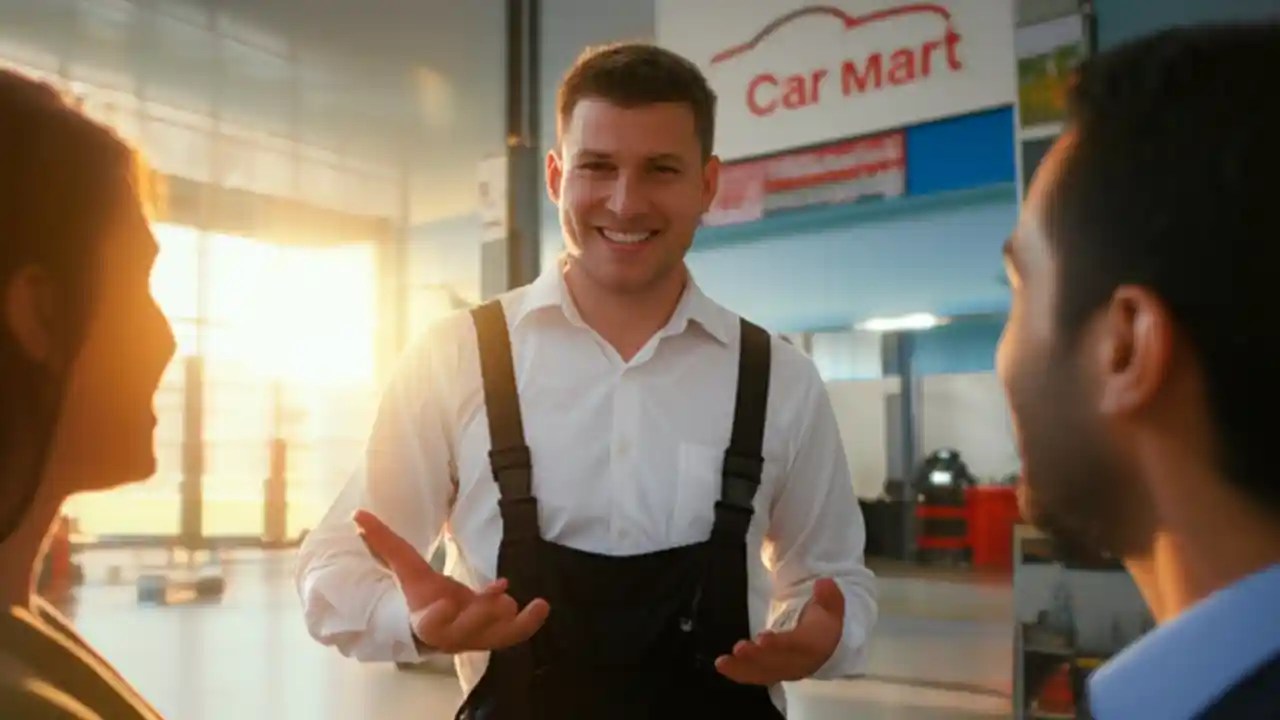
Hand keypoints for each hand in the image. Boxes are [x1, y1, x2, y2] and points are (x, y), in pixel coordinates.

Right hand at [353, 509, 549, 652]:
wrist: (437, 624)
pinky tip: (542, 604)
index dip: (439, 616)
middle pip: (468, 632)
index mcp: (426, 620)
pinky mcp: (495, 634)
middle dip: (483, 616)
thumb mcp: (406, 569)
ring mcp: (477, 637)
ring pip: (497, 638)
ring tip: (535, 605)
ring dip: (516, 624)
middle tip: (502, 599)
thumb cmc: (420, 595)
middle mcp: (453, 634)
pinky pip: (515, 635)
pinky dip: (530, 622)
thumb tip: (358, 515)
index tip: (446, 601)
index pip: (430, 623)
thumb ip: (385, 544)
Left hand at [714, 577, 843, 684]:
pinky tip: (721, 666)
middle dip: (758, 658)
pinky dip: (738, 672)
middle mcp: (800, 663)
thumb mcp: (830, 606)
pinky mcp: (772, 673)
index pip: (798, 647)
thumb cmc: (822, 621)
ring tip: (723, 661)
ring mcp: (784, 671)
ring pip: (764, 672)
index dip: (780, 645)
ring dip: (743, 667)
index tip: (763, 639)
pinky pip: (755, 675)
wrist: (825, 644)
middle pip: (777, 663)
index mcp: (816, 645)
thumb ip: (828, 596)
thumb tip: (824, 583)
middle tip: (740, 649)